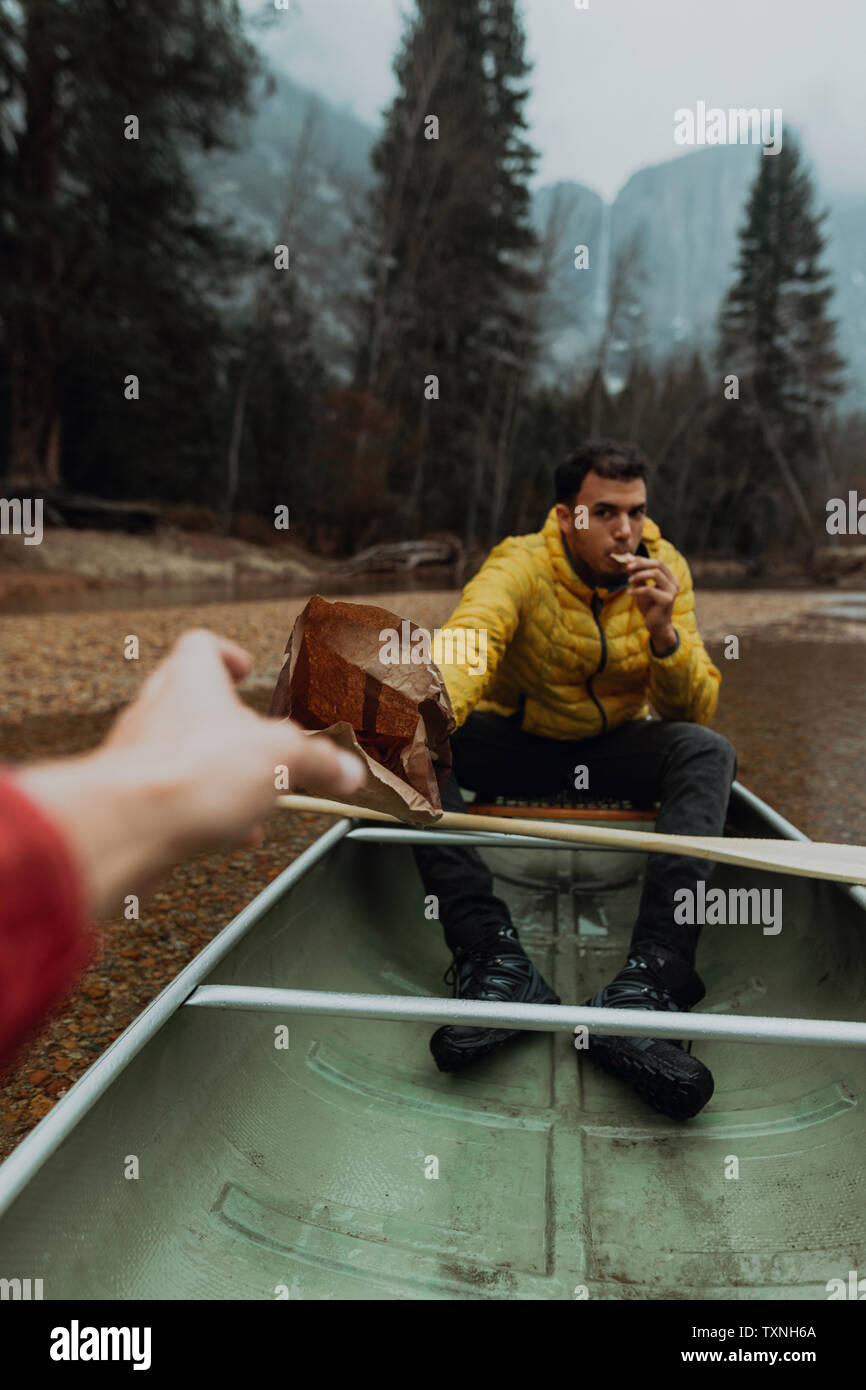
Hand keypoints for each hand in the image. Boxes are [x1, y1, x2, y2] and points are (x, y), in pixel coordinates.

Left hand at [17, 629, 364, 914]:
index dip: (226, 654)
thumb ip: (318, 761)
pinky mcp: (129, 800)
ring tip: (253, 800)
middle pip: (191, 702)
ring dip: (218, 775)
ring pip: (182, 756)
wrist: (126, 829)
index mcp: (190, 680)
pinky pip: (171, 798)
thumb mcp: (281, 759)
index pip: (202, 646)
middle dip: (229, 727)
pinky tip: (230, 835)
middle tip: (256, 740)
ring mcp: (137, 756)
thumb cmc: (190, 774)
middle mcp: (156, 710)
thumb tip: (347, 768)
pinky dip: (203, 812)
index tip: (244, 669)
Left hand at [625, 556, 678, 651]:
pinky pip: (650, 590)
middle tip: (628, 567)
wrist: (657, 626)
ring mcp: (672, 591)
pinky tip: (629, 593)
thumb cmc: (650, 606)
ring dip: (640, 575)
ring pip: (656, 574)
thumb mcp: (642, 589)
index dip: (643, 559)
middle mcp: (674, 582)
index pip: (658, 562)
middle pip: (658, 564)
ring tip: (628, 580)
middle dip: (641, 563)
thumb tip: (628, 561)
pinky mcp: (667, 600)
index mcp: (670, 577)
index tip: (629, 560)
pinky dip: (637, 590)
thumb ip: (638, 576)